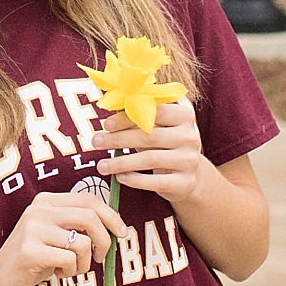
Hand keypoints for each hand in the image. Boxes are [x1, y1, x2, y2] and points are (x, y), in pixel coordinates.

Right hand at [0, 191, 128, 285]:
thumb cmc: (35, 256)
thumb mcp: (55, 233)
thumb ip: (77, 224)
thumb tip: (116, 225)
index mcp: (46, 201)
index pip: (89, 199)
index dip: (111, 216)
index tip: (122, 233)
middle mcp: (38, 210)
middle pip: (90, 217)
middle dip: (105, 240)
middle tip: (101, 257)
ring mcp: (33, 229)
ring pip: (83, 243)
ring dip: (85, 262)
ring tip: (71, 267)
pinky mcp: (31, 250)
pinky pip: (70, 260)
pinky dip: (71, 271)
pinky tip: (58, 272)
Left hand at [91, 100, 206, 202]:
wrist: (186, 174)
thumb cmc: (162, 144)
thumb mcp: (155, 127)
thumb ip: (138, 116)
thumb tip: (108, 103)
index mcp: (184, 116)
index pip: (154, 112)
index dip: (128, 118)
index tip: (106, 124)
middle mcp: (190, 137)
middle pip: (150, 136)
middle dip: (119, 139)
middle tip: (96, 142)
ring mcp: (190, 161)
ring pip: (151, 159)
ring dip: (121, 162)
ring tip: (101, 165)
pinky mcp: (186, 182)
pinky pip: (157, 182)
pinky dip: (136, 180)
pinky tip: (119, 177)